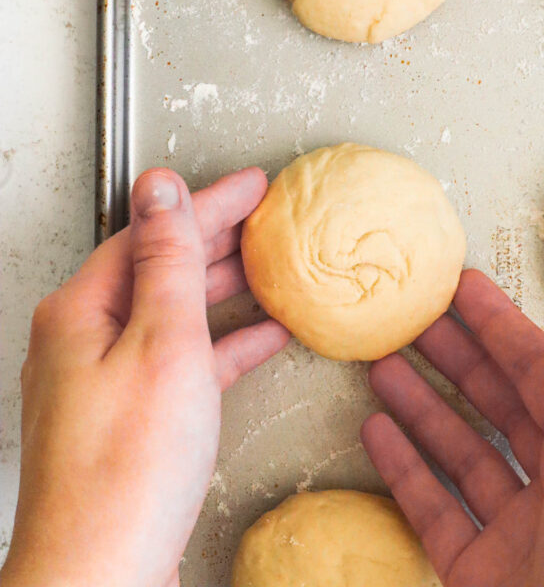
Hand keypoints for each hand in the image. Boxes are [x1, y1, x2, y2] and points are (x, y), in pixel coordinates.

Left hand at [1, 167, 288, 586]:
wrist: (102, 579)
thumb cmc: (125, 474)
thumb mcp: (163, 343)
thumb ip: (168, 261)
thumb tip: (159, 189)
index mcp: (83, 310)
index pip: (153, 232)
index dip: (209, 203)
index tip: (253, 186)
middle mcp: (84, 338)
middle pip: (159, 267)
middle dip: (217, 239)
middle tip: (265, 218)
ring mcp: (103, 379)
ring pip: (173, 312)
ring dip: (223, 289)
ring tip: (270, 269)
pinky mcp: (127, 417)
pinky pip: (180, 359)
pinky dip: (222, 343)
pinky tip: (261, 337)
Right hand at [361, 269, 543, 586]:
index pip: (542, 375)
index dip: (502, 327)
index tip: (461, 287)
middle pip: (499, 406)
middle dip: (457, 358)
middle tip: (413, 320)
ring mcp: (518, 534)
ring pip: (463, 452)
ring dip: (423, 405)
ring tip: (382, 364)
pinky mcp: (479, 573)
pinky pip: (436, 509)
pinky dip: (405, 468)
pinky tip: (376, 430)